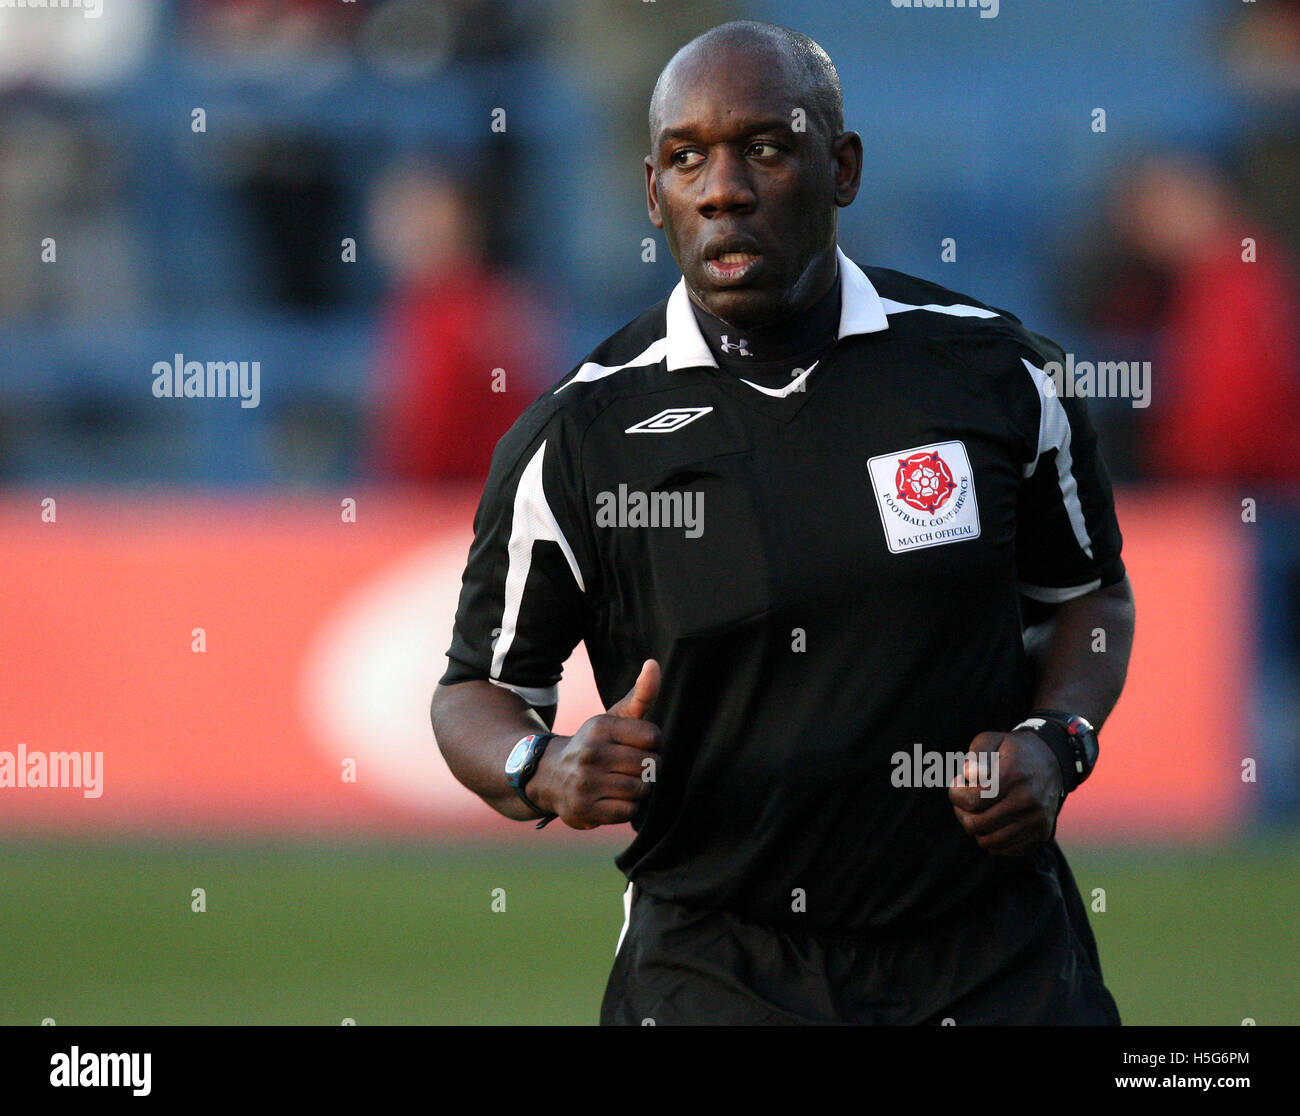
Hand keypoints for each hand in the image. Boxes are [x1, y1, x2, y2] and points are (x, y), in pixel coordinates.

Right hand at [529, 659, 661, 829]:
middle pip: (649, 765)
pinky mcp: (584, 809)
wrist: (548, 775)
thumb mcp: (613, 718)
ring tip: (620, 783)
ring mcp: (586, 783)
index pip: (653, 737)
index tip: (636, 746)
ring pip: (640, 790)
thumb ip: (640, 695)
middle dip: (646, 769)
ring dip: (637, 790)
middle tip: (628, 768)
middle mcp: (591, 753)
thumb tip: (654, 663)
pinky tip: (611, 799)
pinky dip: (626, 808)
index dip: (652, 744)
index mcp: (600, 727)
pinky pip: (629, 812)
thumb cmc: (594, 745)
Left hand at [947, 730, 1063, 855]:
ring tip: (975, 810)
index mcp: (1014, 776)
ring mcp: (1037, 821)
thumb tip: (969, 775)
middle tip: (962, 800)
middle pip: (978, 824)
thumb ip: (976, 756)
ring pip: (989, 842)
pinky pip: (1004, 850)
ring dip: (974, 828)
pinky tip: (991, 820)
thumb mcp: (991, 740)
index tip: (957, 783)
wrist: (1053, 762)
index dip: (956, 794)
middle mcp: (1029, 801)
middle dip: (961, 812)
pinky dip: (991, 839)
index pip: (972, 800)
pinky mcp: (1041, 835)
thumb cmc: (1013, 751)